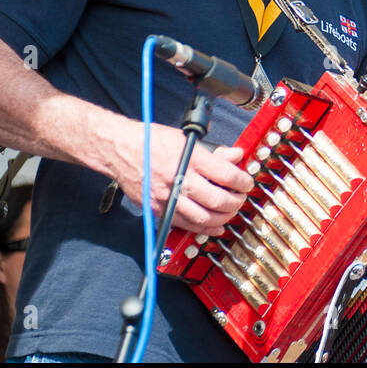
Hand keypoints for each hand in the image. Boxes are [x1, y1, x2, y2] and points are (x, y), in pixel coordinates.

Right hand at [108, 118, 253, 234]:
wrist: (120, 150)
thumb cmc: (151, 141)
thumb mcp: (186, 138)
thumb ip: (213, 151)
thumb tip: (235, 156)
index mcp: (188, 158)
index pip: (225, 175)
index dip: (242, 181)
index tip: (247, 182)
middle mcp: (178, 179)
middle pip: (217, 199)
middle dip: (235, 202)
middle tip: (241, 198)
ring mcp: (167, 197)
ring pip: (203, 217)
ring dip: (223, 217)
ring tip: (231, 211)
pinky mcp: (158, 209)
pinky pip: (186, 225)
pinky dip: (204, 229)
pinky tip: (215, 227)